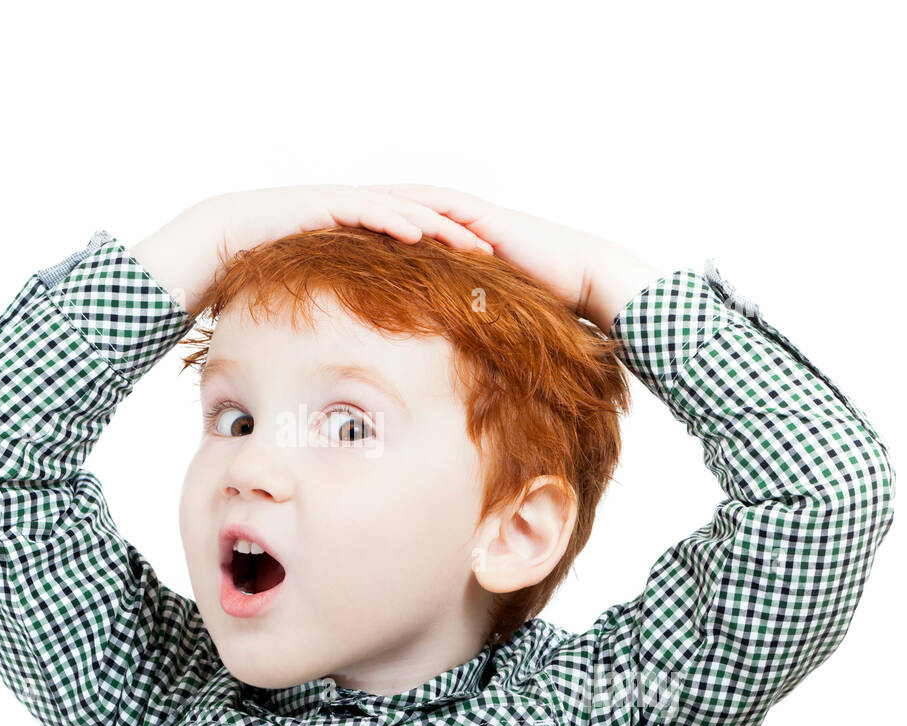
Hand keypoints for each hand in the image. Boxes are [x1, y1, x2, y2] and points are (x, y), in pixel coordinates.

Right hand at [130, 185, 493, 314]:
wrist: (218, 238)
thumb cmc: (262, 271)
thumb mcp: (308, 297)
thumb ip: (336, 313)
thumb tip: (353, 356)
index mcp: (358, 234)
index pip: (413, 240)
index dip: (447, 253)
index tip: (481, 271)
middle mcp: (354, 212)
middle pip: (418, 220)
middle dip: (457, 235)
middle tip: (496, 253)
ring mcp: (340, 203)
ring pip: (400, 210)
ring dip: (438, 225)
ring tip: (472, 242)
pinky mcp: (323, 202)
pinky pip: (366, 210)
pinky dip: (394, 219)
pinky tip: (421, 232)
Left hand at [357, 184, 663, 333]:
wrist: (582, 278)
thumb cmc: (543, 299)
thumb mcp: (489, 308)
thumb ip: (464, 315)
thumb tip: (442, 346)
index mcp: (460, 238)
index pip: (408, 226)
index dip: (373, 226)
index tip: (336, 230)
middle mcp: (462, 220)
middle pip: (404, 205)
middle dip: (366, 206)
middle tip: (325, 206)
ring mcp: (472, 216)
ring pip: (416, 199)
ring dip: (380, 199)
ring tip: (342, 200)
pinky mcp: (483, 220)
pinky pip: (439, 206)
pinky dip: (410, 204)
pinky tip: (381, 205)